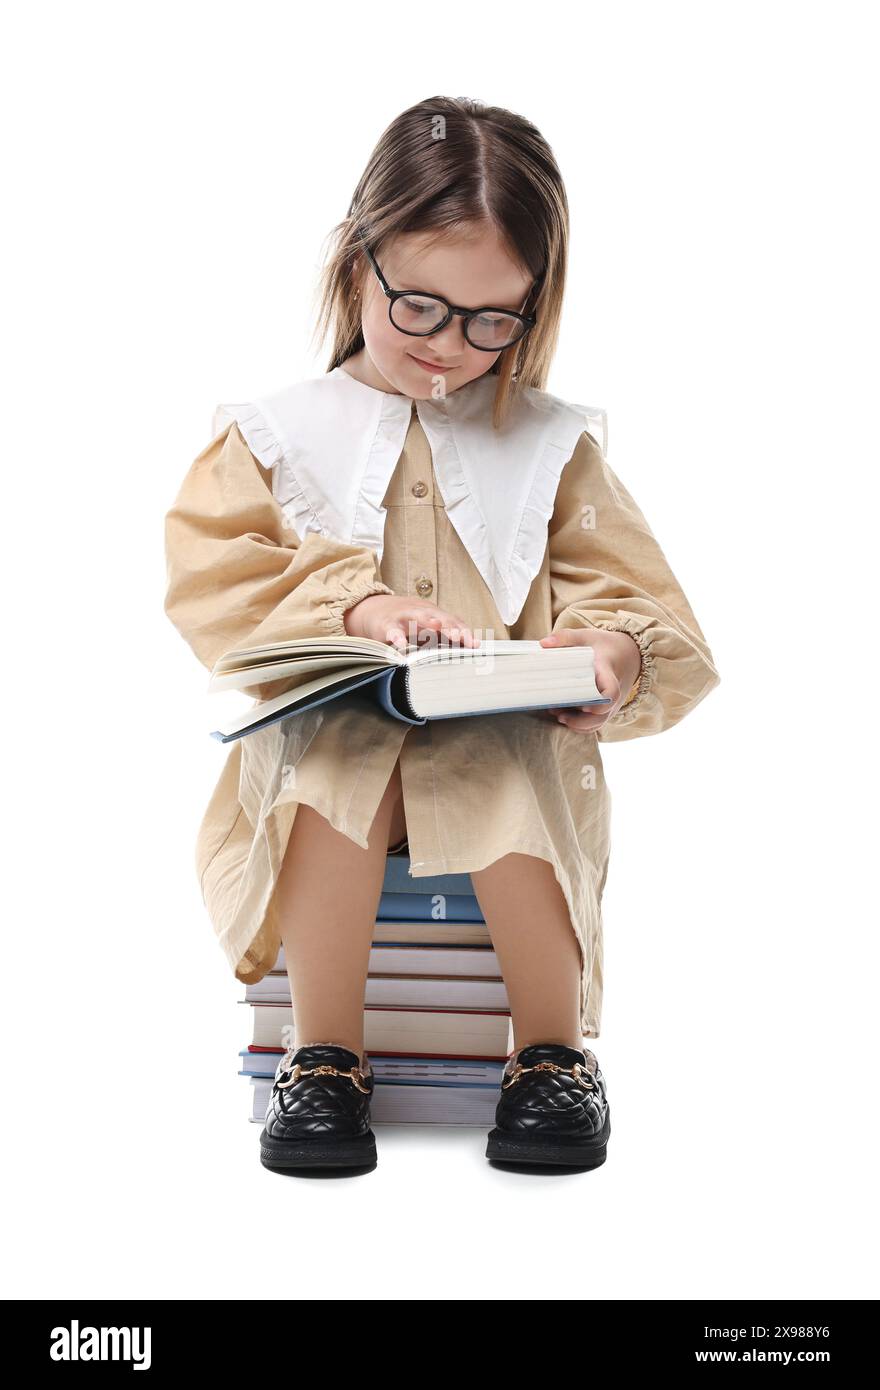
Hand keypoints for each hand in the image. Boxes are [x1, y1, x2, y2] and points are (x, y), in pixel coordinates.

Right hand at [344, 594, 479, 652]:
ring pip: (416, 616)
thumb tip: (473, 648)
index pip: (453, 622)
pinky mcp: (386, 624)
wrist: (375, 610)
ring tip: (436, 627)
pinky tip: (400, 643)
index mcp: (434, 615)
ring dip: (427, 620)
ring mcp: (404, 617)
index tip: (474, 645)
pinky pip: (391, 630)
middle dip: (450, 626)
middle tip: (460, 637)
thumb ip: (448, 637)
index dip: (463, 632)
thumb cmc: (407, 622)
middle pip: (439, 617)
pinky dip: (396, 635)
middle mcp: (422, 613)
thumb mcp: (428, 628)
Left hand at [537, 626, 641, 731]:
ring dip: (577, 724)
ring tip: (557, 714)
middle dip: (580, 720)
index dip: (600, 703)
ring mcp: (611, 704)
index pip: (611, 692)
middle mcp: (614, 693)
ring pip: (597, 723)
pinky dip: (580, 725)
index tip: (584, 705)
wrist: (628, 654)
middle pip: (602, 716)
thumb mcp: (587, 635)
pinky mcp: (606, 709)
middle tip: (558, 713)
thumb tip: (543, 644)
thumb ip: (566, 637)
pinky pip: (595, 723)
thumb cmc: (604, 645)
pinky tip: (563, 716)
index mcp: (608, 673)